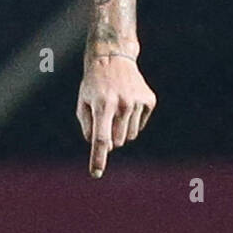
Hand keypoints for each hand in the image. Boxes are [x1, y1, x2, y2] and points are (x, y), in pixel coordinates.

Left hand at [77, 54, 155, 177]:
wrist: (113, 58)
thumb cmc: (93, 84)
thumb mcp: (83, 103)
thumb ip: (89, 128)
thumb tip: (103, 148)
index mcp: (102, 105)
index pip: (101, 138)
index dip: (98, 158)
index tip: (96, 173)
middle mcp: (122, 104)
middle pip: (117, 141)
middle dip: (109, 139)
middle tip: (104, 120)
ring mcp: (137, 101)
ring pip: (129, 136)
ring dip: (121, 130)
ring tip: (114, 109)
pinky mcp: (149, 100)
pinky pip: (139, 126)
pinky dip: (132, 121)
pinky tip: (126, 104)